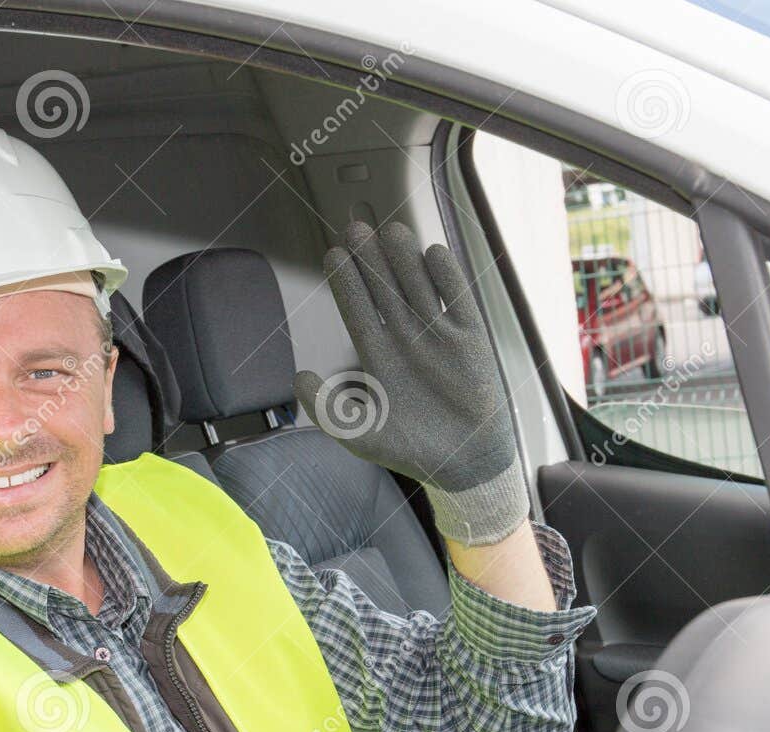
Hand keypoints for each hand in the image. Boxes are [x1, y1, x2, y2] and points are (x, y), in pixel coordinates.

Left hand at [294, 220, 529, 544]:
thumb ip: (327, 408)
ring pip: (419, 288)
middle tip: (355, 228)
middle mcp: (407, 340)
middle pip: (386, 290)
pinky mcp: (471, 341)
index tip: (332, 254)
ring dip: (405, 261)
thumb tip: (298, 378)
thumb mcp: (359, 434)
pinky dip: (448, 279)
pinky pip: (458, 302)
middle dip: (371, 260)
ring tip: (391, 231)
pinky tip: (434, 254)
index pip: (358, 311)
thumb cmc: (412, 450)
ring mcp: (439, 337)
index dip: (346, 283)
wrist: (465, 466)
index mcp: (379, 357)